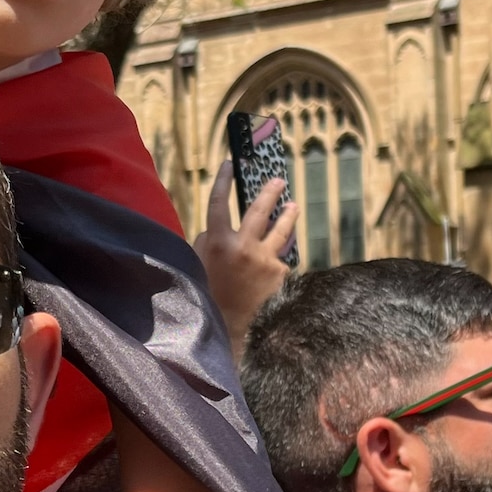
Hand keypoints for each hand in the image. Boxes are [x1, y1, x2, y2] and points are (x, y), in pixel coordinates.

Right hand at [195, 161, 295, 353]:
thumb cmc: (208, 293)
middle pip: (259, 210)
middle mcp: (244, 246)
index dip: (223, 182)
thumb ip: (208, 240)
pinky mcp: (280, 273)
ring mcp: (265, 259)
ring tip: (293, 205)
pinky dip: (279, 255)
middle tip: (278, 180)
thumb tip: (220, 227)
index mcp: (218, 242)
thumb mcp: (198, 263)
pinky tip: (278, 257)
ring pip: (281, 230)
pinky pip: (281, 257)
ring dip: (288, 216)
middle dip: (270, 192)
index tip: (229, 165)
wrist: (229, 327)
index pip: (219, 203)